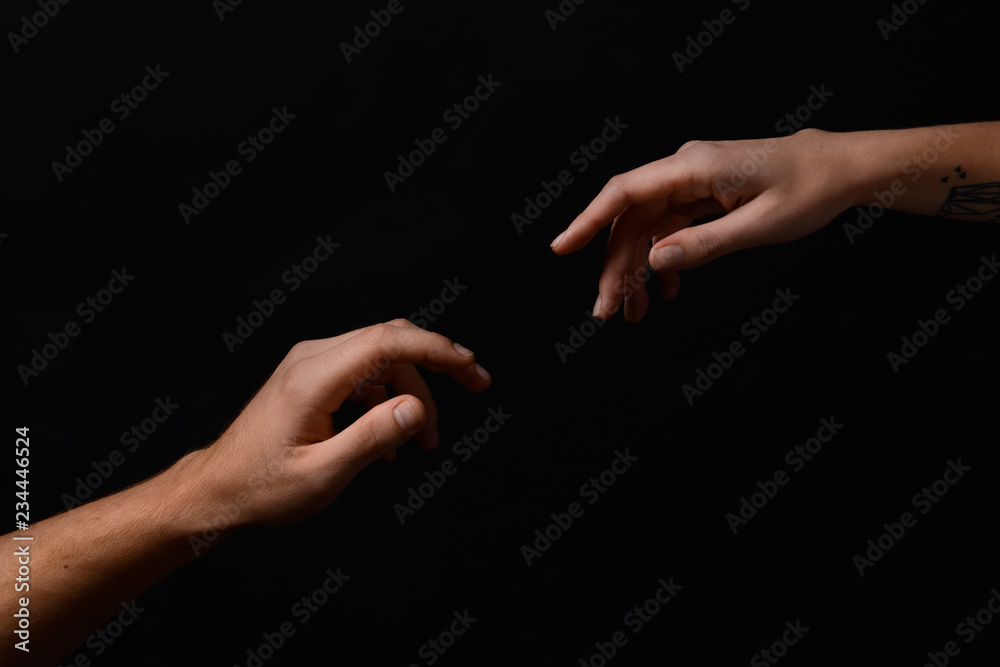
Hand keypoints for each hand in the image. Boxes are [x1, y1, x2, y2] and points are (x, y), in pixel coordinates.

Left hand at [187, 319, 491, 525]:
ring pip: (383, 360)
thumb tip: (418, 407)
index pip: (387, 341)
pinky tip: (394, 441)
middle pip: (391, 341)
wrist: (218, 488)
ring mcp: (312, 364)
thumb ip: (373, 438)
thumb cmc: (263, 487)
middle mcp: (313, 358)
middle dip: (438, 362)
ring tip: (426, 442)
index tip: (471, 366)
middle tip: (478, 385)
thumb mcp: (323, 475)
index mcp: (313, 377)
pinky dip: (390, 400)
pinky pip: (366, 374)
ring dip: (414, 394)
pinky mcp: (313, 376)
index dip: (436, 348)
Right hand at [549, 128, 857, 321]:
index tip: (562, 247)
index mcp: (694, 168)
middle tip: (608, 311)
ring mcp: (692, 183)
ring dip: (637, 270)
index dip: (588, 220)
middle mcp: (685, 171)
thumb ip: (704, 244)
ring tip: (633, 312)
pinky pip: (669, 229)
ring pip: (647, 229)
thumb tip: (655, 261)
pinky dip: (663, 260)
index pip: (625, 193)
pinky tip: (666, 290)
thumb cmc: (809, 189)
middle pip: (631, 220)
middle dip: (615, 267)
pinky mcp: (702, 196)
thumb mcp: (759, 225)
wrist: (840, 169)